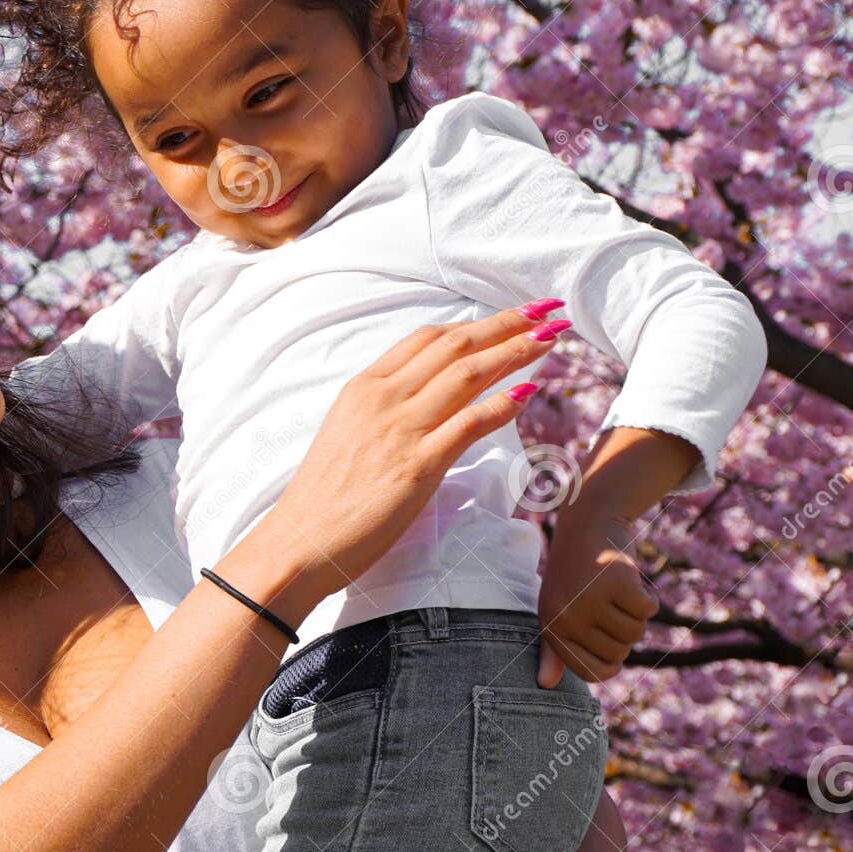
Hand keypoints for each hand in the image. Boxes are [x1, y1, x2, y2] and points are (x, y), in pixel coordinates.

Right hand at [234, 304, 563, 617]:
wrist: (299, 541)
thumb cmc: (323, 497)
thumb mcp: (347, 433)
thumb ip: (383, 410)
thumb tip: (426, 400)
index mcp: (363, 387)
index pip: (428, 338)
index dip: (476, 321)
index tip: (513, 314)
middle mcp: (382, 399)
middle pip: (455, 345)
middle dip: (507, 323)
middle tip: (546, 310)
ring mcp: (399, 430)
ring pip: (467, 374)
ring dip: (515, 351)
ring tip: (552, 338)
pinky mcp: (417, 467)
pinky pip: (469, 424)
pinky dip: (502, 404)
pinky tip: (529, 393)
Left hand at [536, 508, 658, 686]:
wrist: (587, 522)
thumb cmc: (571, 574)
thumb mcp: (556, 610)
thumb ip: (554, 649)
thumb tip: (544, 684)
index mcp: (552, 628)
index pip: (594, 673)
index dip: (611, 660)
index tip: (606, 636)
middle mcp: (568, 616)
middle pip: (620, 652)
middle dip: (622, 630)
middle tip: (606, 599)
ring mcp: (592, 599)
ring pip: (636, 632)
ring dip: (635, 612)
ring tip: (614, 588)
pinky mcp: (618, 581)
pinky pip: (649, 610)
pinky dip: (648, 596)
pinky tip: (630, 577)